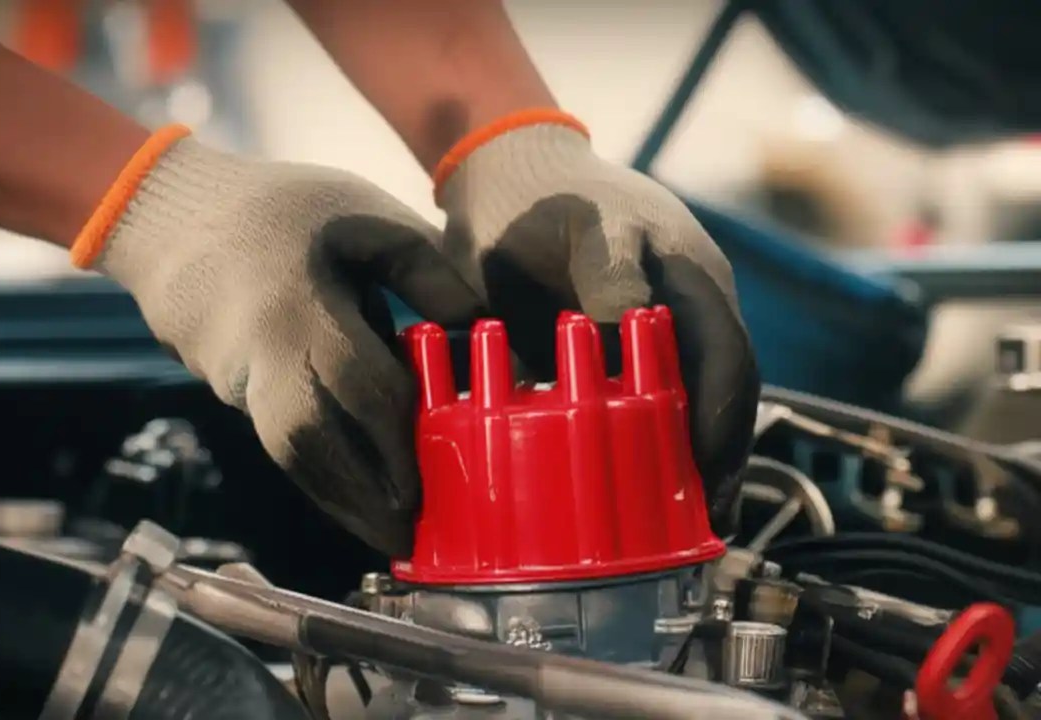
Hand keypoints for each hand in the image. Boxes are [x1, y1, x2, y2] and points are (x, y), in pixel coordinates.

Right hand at [77, 127, 482, 555]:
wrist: (163, 213)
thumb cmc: (280, 207)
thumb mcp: (364, 218)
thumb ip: (429, 272)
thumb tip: (488, 330)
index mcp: (300, 305)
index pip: (359, 387)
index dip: (398, 441)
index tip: (431, 483)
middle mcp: (259, 353)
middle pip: (311, 444)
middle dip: (359, 499)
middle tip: (405, 540)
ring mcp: (231, 377)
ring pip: (287, 453)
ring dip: (336, 498)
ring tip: (383, 531)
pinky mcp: (221, 387)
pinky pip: (274, 436)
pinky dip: (315, 468)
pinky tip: (350, 489)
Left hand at [434, 111, 759, 533]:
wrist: (502, 172)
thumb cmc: (542, 195)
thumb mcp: (582, 224)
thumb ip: (609, 275)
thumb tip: (632, 334)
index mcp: (694, 279)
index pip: (730, 365)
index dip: (724, 427)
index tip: (708, 483)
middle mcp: (685, 311)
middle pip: (718, 397)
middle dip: (714, 461)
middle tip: (702, 525)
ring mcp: (652, 332)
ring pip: (683, 405)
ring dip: (681, 462)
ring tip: (674, 528)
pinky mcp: (612, 350)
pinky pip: (638, 403)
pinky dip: (637, 445)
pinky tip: (623, 487)